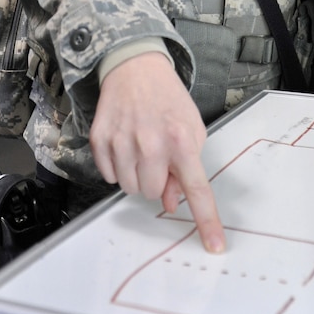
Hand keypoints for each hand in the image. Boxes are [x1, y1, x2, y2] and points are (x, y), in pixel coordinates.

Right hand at [90, 52, 224, 252]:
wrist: (135, 66)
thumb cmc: (167, 98)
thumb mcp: (190, 129)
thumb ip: (185, 169)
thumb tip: (173, 203)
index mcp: (181, 140)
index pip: (196, 190)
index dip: (206, 221)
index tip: (215, 246)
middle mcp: (151, 143)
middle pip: (152, 194)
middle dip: (155, 181)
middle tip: (156, 157)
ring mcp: (122, 141)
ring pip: (129, 187)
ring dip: (135, 175)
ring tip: (138, 147)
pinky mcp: (99, 138)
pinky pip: (107, 175)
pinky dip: (115, 166)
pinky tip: (122, 143)